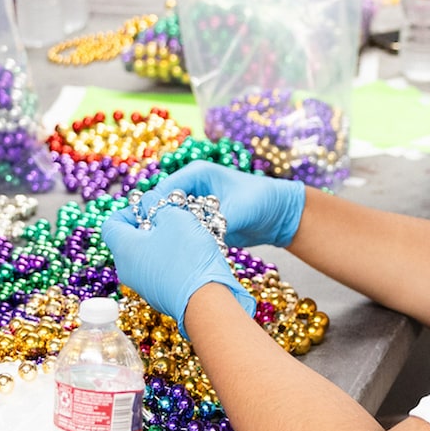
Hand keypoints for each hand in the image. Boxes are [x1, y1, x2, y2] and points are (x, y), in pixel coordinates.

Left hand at [102, 204, 254, 336]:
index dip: (128, 211)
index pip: (112, 223)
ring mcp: (143, 285)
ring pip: (147, 256)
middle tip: (172, 218)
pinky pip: (160, 272)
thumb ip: (158, 206)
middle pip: (130, 240)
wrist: (206, 301)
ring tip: (187, 236)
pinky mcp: (159, 295)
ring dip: (163, 243)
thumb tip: (148, 203)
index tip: (149, 206)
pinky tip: (192, 256)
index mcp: (123, 248)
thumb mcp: (174, 218)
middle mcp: (127, 269)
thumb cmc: (188, 257)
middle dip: (150, 226)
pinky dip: (172, 261)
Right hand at [137, 161, 305, 248]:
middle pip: (162, 206)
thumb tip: (199, 233)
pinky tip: (175, 256)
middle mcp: (191, 188)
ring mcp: (194, 206)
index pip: (165, 190)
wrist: (279, 214)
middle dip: (156, 223)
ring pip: (169, 221)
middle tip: (151, 244)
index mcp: (196, 174)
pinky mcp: (199, 222)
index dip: (155, 208)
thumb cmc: (263, 200)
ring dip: (166, 234)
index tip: (150, 228)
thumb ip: (218, 219)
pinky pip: (181, 232)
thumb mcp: (241, 208)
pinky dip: (178, 242)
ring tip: (160, 252)